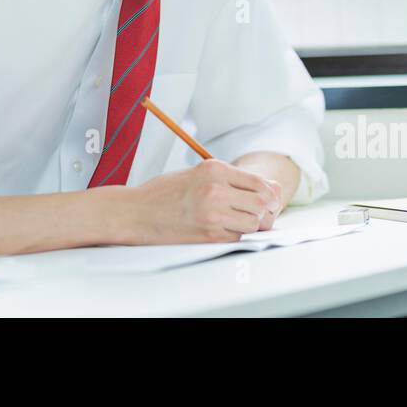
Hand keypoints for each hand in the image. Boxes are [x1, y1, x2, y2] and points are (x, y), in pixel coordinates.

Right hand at [123, 159, 282, 244]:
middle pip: (263, 203)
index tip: (269, 199)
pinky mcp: (209, 235)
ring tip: (236, 221)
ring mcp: (213, 214)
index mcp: (214, 169)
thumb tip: (263, 189)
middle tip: (258, 213)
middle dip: (265, 210)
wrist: (136, 212)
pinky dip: (235, 234)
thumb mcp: (197, 173)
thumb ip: (228, 179)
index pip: (260, 182)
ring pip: (253, 223)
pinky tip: (221, 228)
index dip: (270, 193)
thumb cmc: (164, 193)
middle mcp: (216, 189)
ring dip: (250, 224)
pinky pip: (237, 237)